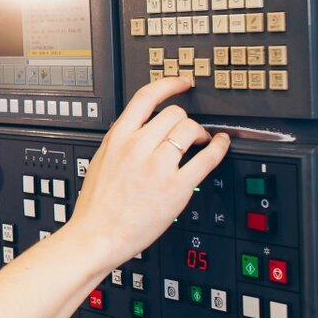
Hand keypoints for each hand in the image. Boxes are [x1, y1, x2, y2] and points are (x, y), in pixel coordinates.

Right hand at [63, 77, 229, 272]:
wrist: (96, 234)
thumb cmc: (97, 206)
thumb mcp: (102, 161)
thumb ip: (123, 142)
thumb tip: (143, 129)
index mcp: (118, 138)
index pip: (146, 97)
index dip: (169, 84)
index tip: (182, 83)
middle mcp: (138, 147)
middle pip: (174, 114)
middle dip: (185, 120)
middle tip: (188, 131)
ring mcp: (157, 166)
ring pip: (190, 130)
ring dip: (200, 134)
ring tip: (200, 142)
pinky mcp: (176, 186)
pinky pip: (206, 158)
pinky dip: (218, 147)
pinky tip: (220, 145)